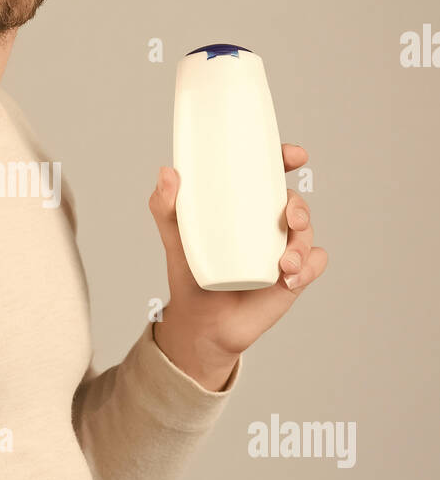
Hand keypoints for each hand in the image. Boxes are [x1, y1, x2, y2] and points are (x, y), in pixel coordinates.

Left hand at [148, 143, 328, 373]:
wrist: (202, 323)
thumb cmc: (189, 275)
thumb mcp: (175, 239)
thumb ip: (165, 207)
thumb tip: (167, 172)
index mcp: (244, 205)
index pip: (269, 174)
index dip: (285, 159)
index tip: (295, 156)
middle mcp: (268, 223)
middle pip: (294, 202)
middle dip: (300, 206)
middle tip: (290, 218)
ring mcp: (283, 248)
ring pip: (307, 234)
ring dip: (302, 245)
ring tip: (284, 265)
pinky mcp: (295, 275)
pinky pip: (315, 263)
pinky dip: (308, 267)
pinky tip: (289, 279)